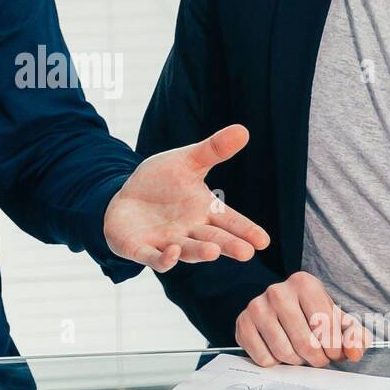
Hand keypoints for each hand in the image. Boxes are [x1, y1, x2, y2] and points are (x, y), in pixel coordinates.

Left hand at [104, 124, 269, 270]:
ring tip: (213, 252)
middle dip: (228, 246)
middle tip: (246, 253)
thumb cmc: (161, 182)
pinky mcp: (142, 249)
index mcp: (204, 211)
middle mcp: (190, 231)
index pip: (229, 221)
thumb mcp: (187, 162)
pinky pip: (154, 258)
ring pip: (187, 251)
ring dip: (199, 253)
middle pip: (213, 240)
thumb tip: (243, 130)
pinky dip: (164, 259)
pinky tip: (172, 253)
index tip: (263, 241)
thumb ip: (213, 150)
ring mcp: (167, 243)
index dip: (246, 230)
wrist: (126, 197)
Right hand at [235, 271, 370, 367]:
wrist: (283, 310)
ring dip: (297, 361)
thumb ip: (355, 337)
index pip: (325, 326)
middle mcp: (277, 291)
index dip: (335, 348)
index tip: (334, 352)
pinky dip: (276, 363)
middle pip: (305, 343)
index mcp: (304, 283)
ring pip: (284, 353)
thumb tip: (355, 352)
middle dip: (317, 359)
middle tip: (319, 358)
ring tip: (301, 353)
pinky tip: (280, 351)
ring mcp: (256, 307)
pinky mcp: (242, 324)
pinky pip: (264, 359)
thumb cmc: (314, 316)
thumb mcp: (340, 322)